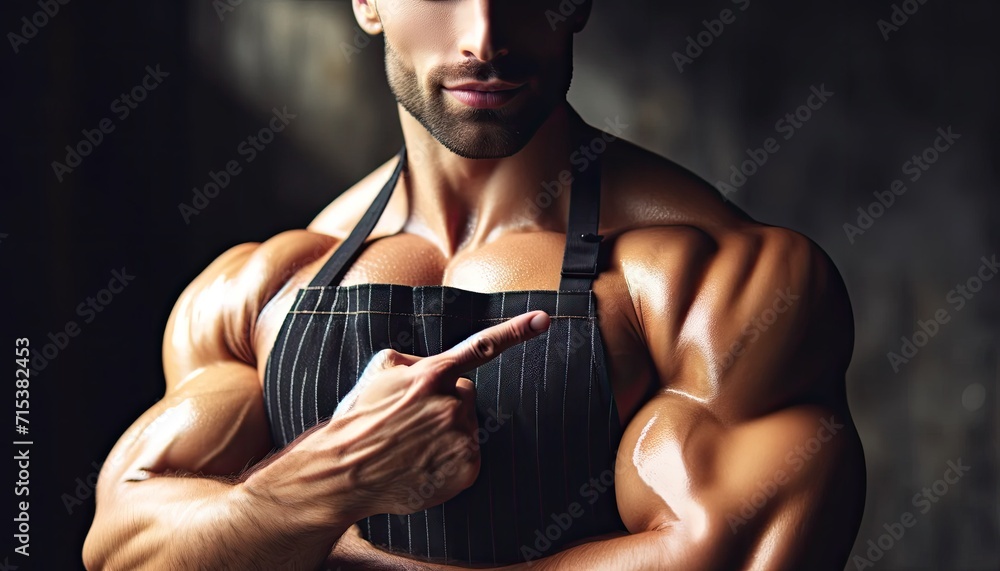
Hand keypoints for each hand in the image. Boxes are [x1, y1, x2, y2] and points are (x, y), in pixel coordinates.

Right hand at [246, 310, 550, 522]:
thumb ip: (417, 358)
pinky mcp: (468, 468)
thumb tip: (438, 366)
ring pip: (466, 424)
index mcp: (432, 375)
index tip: (543, 319)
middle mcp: (452, 405)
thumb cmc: (357, 419)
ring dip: (446, 430)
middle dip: (445, 401)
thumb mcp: (378, 369)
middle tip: (411, 420)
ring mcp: (462, 438)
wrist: (343, 472)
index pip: (481, 347)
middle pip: (465, 393)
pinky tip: (424, 463)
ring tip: (412, 444)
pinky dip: (451, 458)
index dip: (516, 331)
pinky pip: (469, 454)